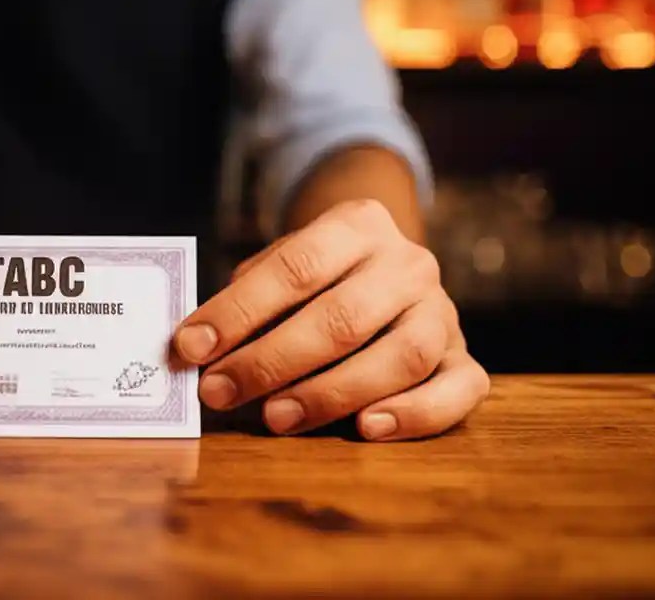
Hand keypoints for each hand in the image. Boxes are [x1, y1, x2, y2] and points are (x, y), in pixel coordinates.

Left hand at [173, 199, 487, 440]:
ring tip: (276, 418)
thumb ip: (245, 301)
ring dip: (332, 393)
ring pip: (401, 355)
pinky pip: (457, 390)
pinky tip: (367, 428)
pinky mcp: (463, 357)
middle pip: (343, 317)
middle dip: (271, 361)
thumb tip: (194, 349)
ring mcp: (443, 310)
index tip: (191, 347)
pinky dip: (416, 414)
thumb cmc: (314, 279)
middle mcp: (408, 263)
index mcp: (358, 225)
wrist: (383, 266)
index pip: (295, 267)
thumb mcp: (279, 267)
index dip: (239, 311)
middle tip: (220, 392)